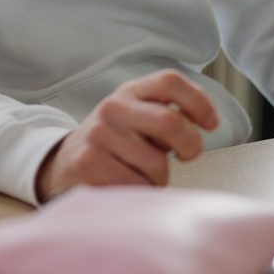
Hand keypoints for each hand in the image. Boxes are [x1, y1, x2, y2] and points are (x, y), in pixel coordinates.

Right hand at [33, 70, 218, 201]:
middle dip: (190, 146)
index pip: (170, 82)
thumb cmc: (115, 144)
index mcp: (130, 92)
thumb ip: (167, 114)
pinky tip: (127, 186)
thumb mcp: (137, 118)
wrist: (62, 164)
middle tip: (188, 156)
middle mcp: (113, 108)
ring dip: (159, 178)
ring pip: (156, 164)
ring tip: (142, 175)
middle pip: (169, 122)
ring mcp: (99, 134)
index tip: (211, 125)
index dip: (198, 102)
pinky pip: (136, 185)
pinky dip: (141, 192)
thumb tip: (203, 122)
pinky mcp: (89, 162)